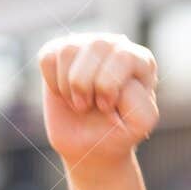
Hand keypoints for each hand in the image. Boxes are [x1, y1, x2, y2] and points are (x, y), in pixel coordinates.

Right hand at [38, 32, 159, 168]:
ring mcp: (87, 45)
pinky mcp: (60, 50)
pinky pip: (48, 58)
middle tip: (88, 106)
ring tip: (79, 102)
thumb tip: (114, 78)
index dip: (108, 86)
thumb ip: (139, 100)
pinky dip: (53, 83)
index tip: (106, 108)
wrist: (88, 145)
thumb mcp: (138, 124)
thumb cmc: (116, 132)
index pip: (123, 57)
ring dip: (68, 87)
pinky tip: (65, 93)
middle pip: (96, 46)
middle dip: (86, 85)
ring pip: (69, 50)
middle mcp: (116, 45)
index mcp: (142, 60)